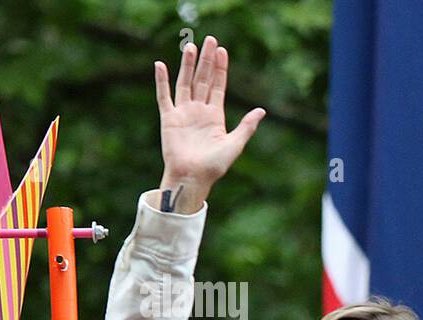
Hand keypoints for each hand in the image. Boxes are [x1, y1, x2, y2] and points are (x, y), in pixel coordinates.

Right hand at [154, 36, 264, 211]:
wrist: (193, 177)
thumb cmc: (215, 166)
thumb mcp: (235, 144)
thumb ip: (246, 126)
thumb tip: (261, 110)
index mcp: (215, 116)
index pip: (218, 86)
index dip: (220, 69)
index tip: (222, 51)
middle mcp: (199, 111)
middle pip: (203, 79)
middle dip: (207, 60)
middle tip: (210, 39)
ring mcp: (183, 113)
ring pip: (185, 83)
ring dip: (188, 65)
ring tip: (191, 47)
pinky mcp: (169, 118)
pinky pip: (164, 96)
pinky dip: (162, 81)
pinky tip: (161, 65)